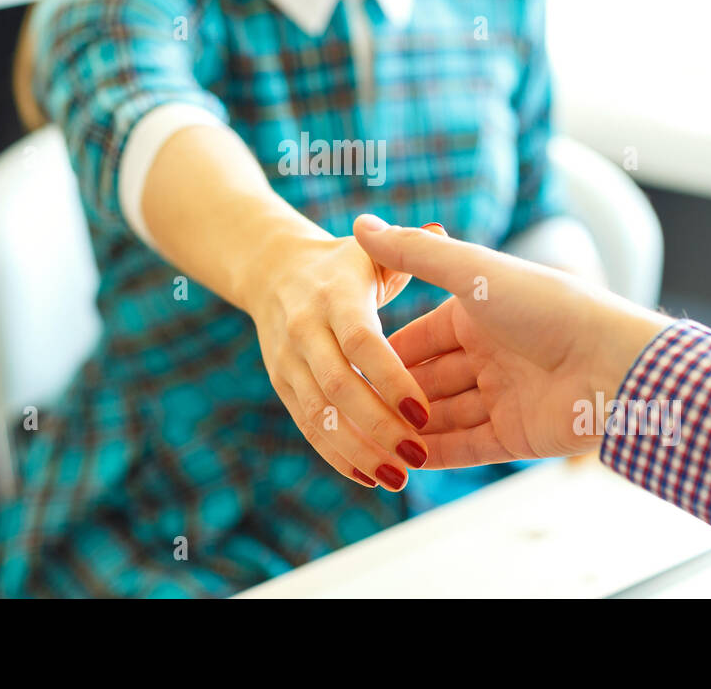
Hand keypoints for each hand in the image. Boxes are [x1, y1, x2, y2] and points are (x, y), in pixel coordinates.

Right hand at [238, 227, 441, 490]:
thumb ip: (410, 247)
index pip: (362, 343)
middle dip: (377, 426)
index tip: (422, 413)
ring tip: (399, 477)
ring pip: (319, 414)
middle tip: (417, 454)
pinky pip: (307, 426)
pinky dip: (337, 456)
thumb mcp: (370, 250)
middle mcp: (305, 328)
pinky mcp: (282, 385)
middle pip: (338, 385)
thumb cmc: (342, 262)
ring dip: (358, 451)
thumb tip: (440, 233)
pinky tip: (370, 476)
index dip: (391, 380)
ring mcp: (288, 360)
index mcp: (336, 294)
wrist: (270, 267)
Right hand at [352, 214, 671, 465]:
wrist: (614, 364)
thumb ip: (415, 253)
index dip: (386, 353)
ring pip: (444, 416)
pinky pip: (467, 446)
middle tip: (350, 410)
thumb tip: (361, 223)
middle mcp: (492, 354)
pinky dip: (437, 454)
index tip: (347, 366)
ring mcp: (505, 396)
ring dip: (409, 428)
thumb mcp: (473, 272)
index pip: (421, 336)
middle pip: (429, 379)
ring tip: (368, 438)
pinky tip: (402, 459)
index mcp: (481, 313)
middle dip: (393, 395)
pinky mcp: (518, 435)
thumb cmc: (548, 307)